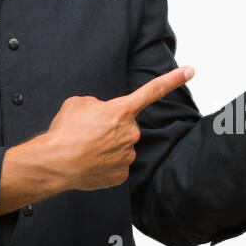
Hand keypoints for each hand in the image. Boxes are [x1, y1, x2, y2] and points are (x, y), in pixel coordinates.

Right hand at [0, 66, 193, 211]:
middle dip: (113, 128)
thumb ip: (97, 105)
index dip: (173, 79)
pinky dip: (105, 164)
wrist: (55, 163)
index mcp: (122, 110)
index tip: (190, 71)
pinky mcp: (121, 174)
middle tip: (90, 133)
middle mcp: (130, 132)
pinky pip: (117, 165)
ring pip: (122, 147)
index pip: (153, 91)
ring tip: (87, 148)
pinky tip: (91, 162)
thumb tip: (101, 113)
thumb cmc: (64, 133)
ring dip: (108, 146)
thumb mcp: (77, 104)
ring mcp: (128, 155)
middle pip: (127, 126)